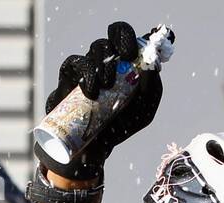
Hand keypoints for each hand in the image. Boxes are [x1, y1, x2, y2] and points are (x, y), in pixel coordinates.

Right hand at [39, 21, 165, 181]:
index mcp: (126, 64)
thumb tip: (153, 66)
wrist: (93, 146)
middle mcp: (107, 60)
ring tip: (107, 87)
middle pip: (113, 35)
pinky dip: (87, 74)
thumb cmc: (120, 126)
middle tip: (127, 57)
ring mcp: (89, 65)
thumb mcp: (144, 111)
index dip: (130, 36)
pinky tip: (92, 91)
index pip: (127, 37)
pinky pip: (77, 62)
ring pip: (97, 48)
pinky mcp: (71, 75)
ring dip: (106, 64)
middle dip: (122, 42)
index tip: (134, 52)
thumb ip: (152, 89)